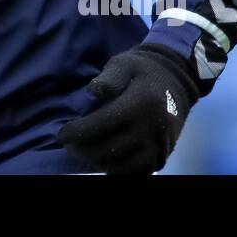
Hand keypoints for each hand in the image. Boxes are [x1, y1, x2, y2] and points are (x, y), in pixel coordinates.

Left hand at [55, 43, 198, 174]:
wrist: (176, 81)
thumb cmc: (142, 71)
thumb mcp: (124, 64)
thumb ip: (108, 78)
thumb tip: (92, 90)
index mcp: (139, 104)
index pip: (100, 125)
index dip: (77, 133)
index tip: (61, 135)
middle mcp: (151, 129)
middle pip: (108, 150)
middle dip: (83, 150)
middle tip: (70, 145)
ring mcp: (158, 146)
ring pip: (122, 166)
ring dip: (98, 163)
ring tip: (85, 153)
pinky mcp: (162, 156)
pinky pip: (137, 172)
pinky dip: (118, 170)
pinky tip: (104, 160)